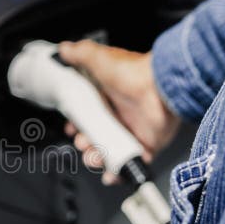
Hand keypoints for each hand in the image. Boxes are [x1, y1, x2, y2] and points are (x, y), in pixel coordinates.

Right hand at [58, 40, 180, 183]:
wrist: (160, 89)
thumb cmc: (133, 73)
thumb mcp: (99, 58)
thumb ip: (80, 54)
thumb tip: (64, 49)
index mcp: (108, 97)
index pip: (87, 115)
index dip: (77, 124)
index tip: (72, 129)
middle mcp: (120, 114)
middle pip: (96, 136)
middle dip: (85, 144)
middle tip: (83, 143)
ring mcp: (133, 130)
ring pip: (109, 151)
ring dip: (97, 159)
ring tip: (94, 158)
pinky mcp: (146, 144)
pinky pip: (131, 163)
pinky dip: (119, 172)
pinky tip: (110, 174)